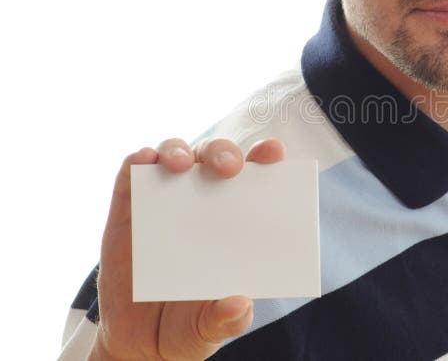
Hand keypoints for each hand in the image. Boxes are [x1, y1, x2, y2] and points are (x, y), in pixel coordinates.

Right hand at [89, 137, 286, 360]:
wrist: (138, 345)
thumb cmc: (188, 325)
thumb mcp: (210, 329)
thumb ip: (227, 320)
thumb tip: (240, 305)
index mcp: (235, 219)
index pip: (256, 177)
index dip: (265, 157)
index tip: (275, 151)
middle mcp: (202, 201)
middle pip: (214, 157)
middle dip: (223, 153)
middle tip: (229, 168)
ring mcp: (163, 202)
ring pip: (173, 155)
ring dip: (178, 150)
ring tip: (181, 165)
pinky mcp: (126, 211)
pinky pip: (130, 176)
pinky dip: (137, 162)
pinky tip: (143, 162)